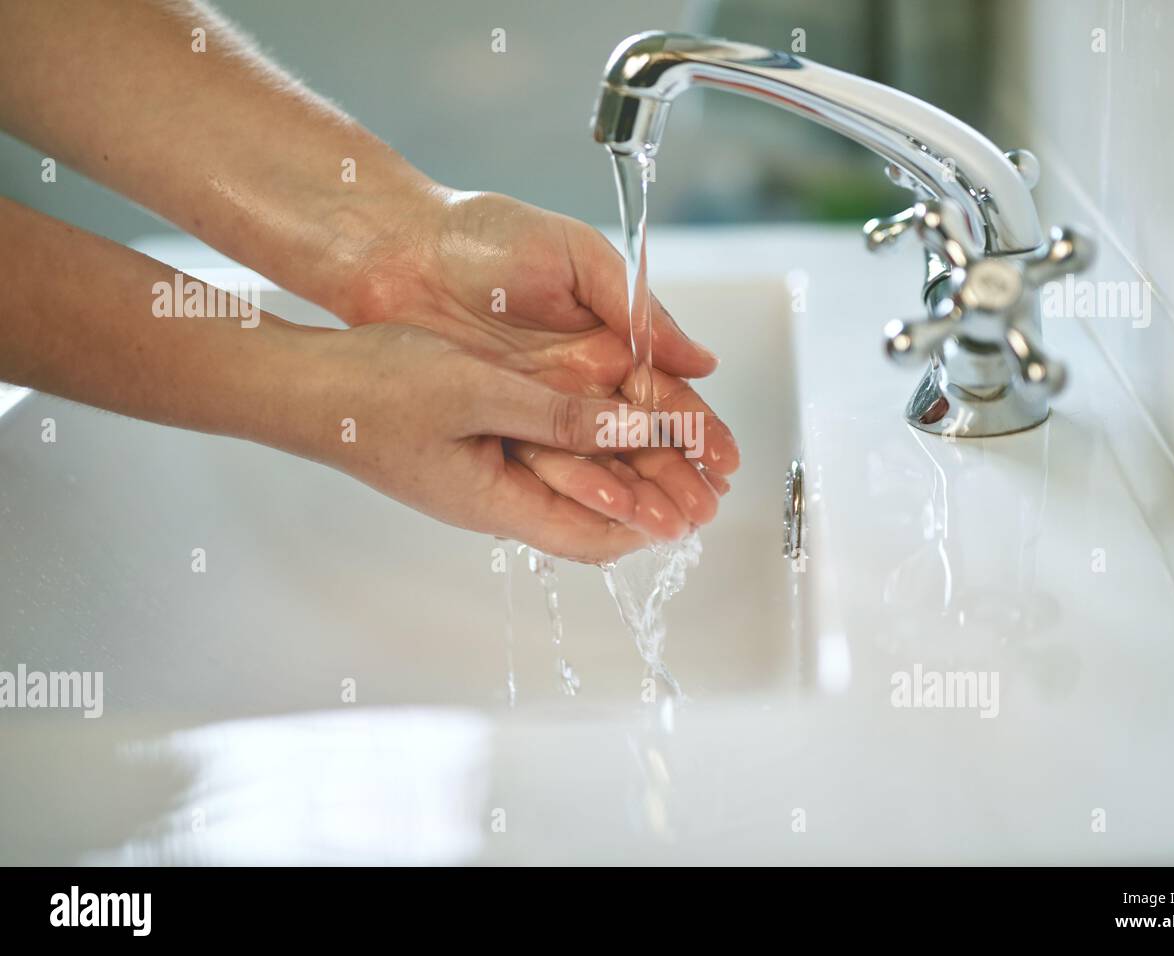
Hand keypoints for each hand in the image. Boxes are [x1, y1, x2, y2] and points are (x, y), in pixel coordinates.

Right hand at [299, 322, 667, 562]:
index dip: (649, 523)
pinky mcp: (472, 449)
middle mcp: (495, 501)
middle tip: (705, 485)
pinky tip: (610, 423)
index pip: (592, 534)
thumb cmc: (375, 391)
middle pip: (590, 518)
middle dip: (651, 503)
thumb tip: (628, 431)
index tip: (698, 502)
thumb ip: (555, 414)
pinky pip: (544, 458)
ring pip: (571, 487)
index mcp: (496, 502)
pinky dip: (588, 445)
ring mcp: (482, 477)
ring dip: (625, 472)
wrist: (304, 388)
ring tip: (676, 453)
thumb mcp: (476, 393)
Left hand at [335, 189, 739, 538]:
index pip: (664, 396)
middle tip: (706, 510)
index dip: (697, 430)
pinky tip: (610, 517)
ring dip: (635, 492)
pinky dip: (578, 490)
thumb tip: (701, 359)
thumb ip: (635, 307)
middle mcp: (577, 379)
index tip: (725, 462)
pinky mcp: (497, 422)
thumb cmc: (485, 236)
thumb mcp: (574, 256)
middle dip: (676, 475)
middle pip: (637, 438)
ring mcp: (537, 405)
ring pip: (597, 459)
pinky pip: (544, 463)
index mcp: (606, 337)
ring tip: (670, 526)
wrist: (399, 251)